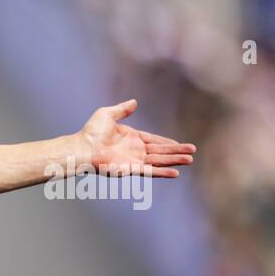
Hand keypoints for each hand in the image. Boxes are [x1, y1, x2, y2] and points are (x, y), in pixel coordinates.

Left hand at [79, 99, 195, 177]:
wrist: (82, 147)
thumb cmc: (90, 132)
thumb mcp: (107, 114)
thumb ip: (122, 109)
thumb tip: (134, 102)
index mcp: (131, 138)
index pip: (154, 140)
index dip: (167, 143)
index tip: (180, 144)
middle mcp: (134, 150)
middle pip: (160, 151)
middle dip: (176, 152)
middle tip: (192, 152)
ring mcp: (133, 160)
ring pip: (158, 161)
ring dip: (174, 160)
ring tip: (189, 160)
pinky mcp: (130, 169)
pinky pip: (149, 171)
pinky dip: (162, 172)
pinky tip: (175, 173)